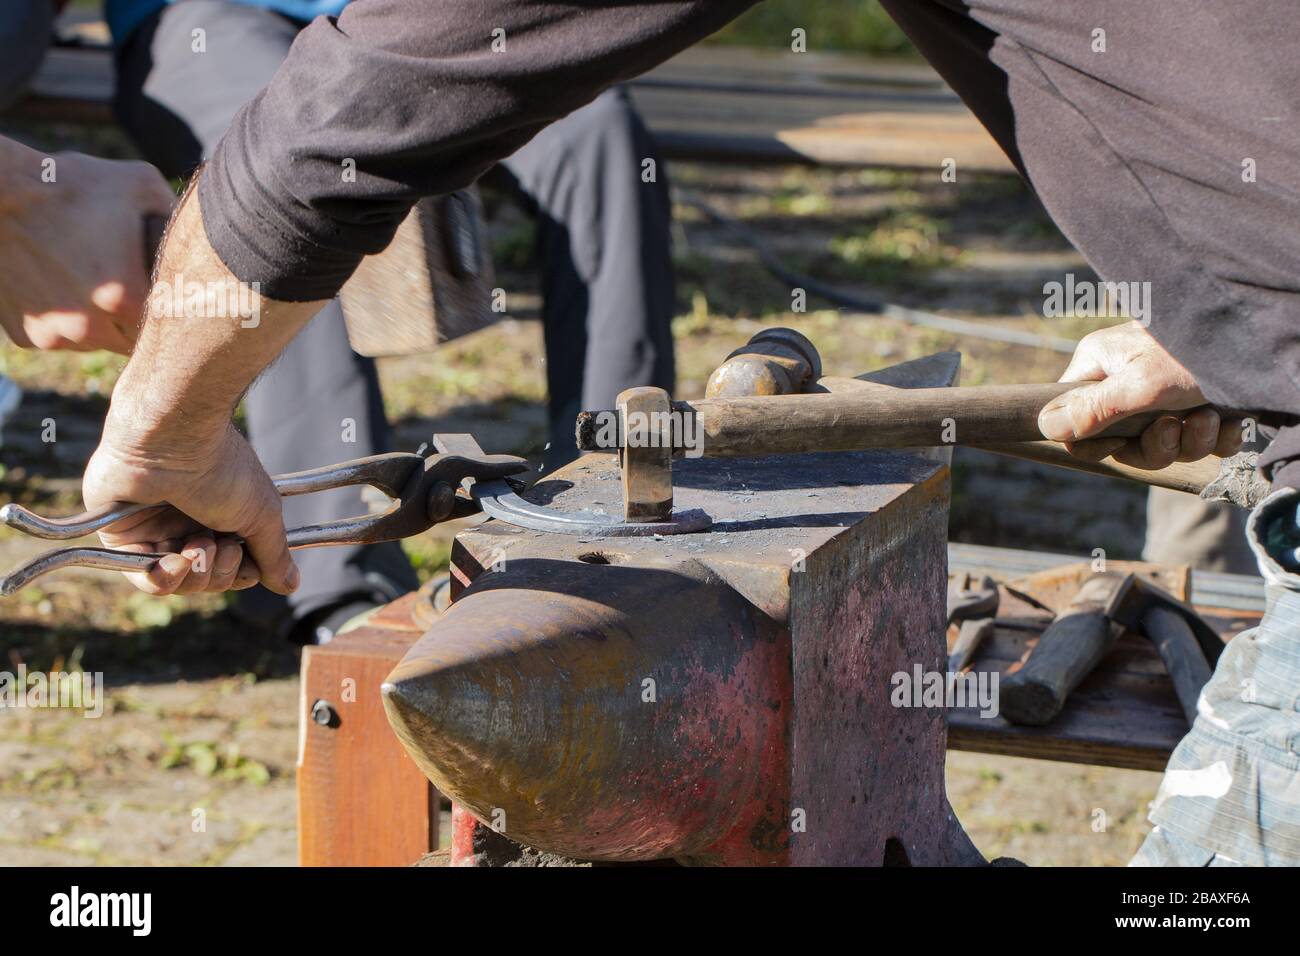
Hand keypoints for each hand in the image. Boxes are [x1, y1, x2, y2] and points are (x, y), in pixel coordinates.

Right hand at [0, 142, 174, 352]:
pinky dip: (65, 321)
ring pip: (97, 344)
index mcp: (126, 299)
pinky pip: (59, 338)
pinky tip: (63, 288)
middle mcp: (90, 328)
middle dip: (138, 321)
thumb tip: (207, 232)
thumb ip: (176, 215)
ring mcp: (55, 336)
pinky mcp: (26, 336)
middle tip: (134, 290)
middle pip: (134, 342)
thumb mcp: (137, 185)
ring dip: (102, 324)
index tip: (173, 298)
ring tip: (95, 284)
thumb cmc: (67, 184)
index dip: (173, 313)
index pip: (170, 328)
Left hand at [82, 420, 299, 595]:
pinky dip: (162, 579)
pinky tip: (174, 562)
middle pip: (207, 580)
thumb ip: (274, 554)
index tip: (243, 554)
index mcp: (222, 519)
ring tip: (198, 546)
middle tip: (221, 546)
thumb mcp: (261, 514)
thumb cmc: (223, 469)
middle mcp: (189, 526)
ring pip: (178, 583)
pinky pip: (143, 577)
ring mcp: (154, 531)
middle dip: (219, 573)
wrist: (174, 442)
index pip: (234, 569)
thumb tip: (292, 585)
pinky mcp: (122, 536)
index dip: (240, 573)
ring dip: (195, 573)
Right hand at [1037, 321, 1242, 468]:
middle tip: (1173, 427)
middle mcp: (1128, 379)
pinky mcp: (1201, 403)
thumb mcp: (1141, 385)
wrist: (1266, 336)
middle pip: (1122, 442)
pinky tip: (1228, 418)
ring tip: (1207, 415)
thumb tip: (1044, 427)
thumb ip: (1092, 411)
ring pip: (1163, 444)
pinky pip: (1198, 441)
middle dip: (1155, 444)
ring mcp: (1166, 394)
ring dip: (1190, 440)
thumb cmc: (1196, 351)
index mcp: (1102, 365)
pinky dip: (1216, 436)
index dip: (1094, 441)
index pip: (1072, 418)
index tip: (1118, 442)